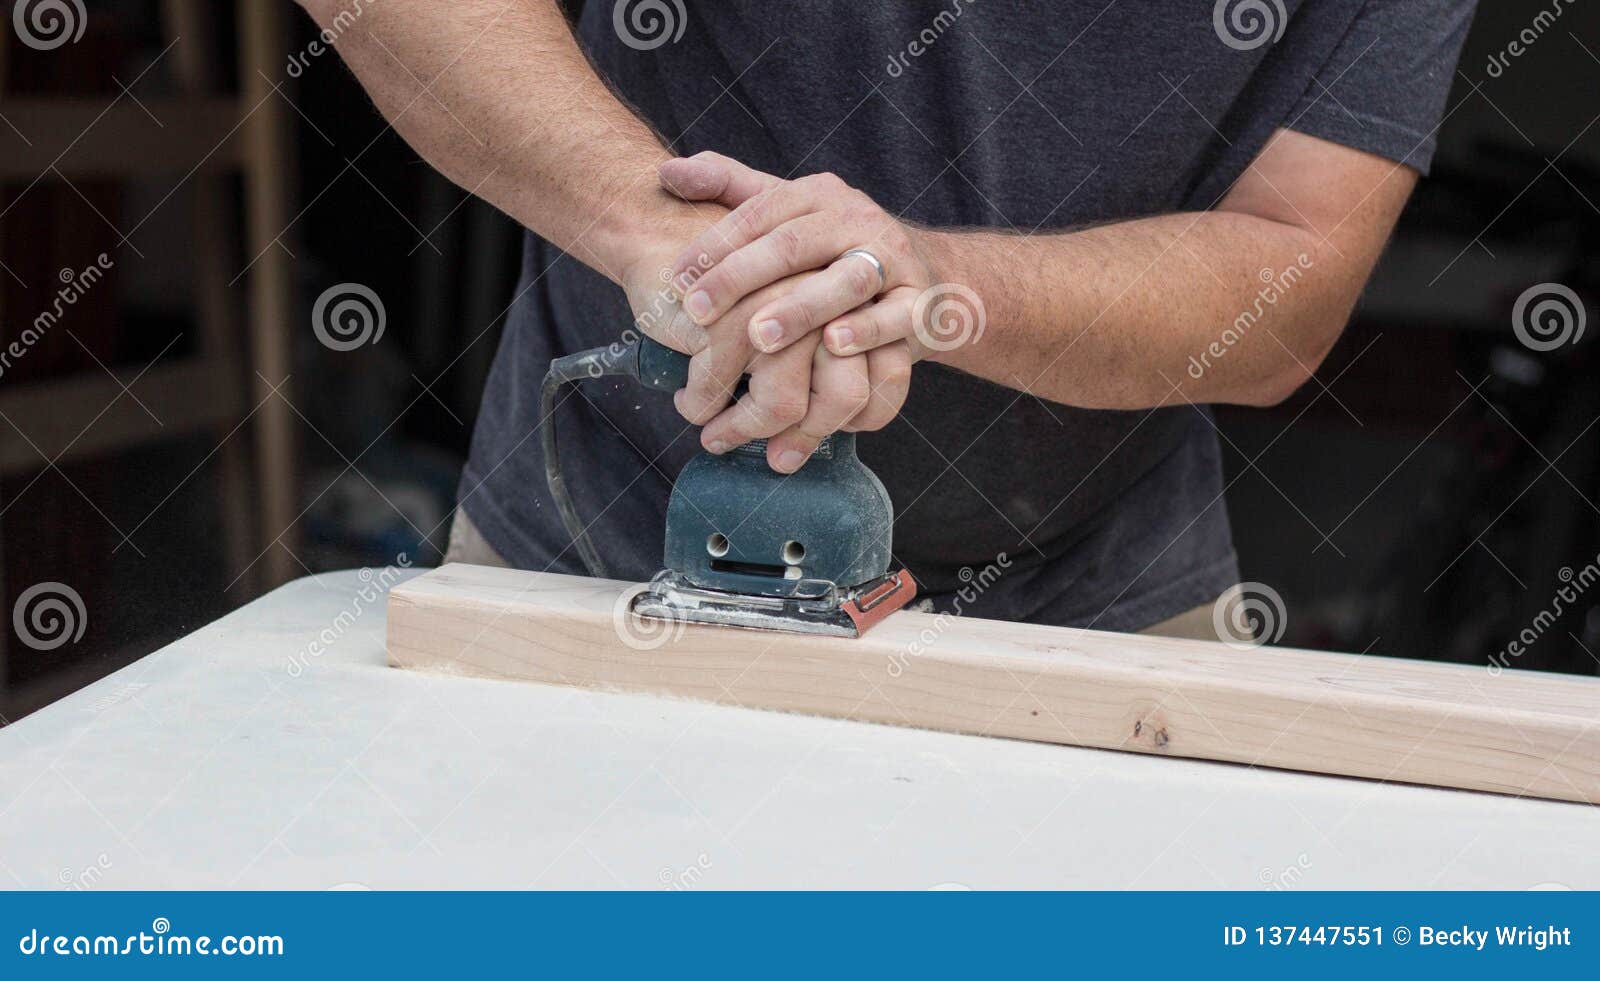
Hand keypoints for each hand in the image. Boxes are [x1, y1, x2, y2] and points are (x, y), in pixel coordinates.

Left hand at [657, 154, 917, 457]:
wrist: (927, 276)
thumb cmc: (836, 249)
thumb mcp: (789, 214)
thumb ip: (729, 188)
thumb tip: (667, 173)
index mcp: (818, 195)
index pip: (760, 212)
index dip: (716, 243)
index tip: (677, 277)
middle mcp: (857, 219)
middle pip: (795, 244)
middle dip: (742, 278)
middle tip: (697, 311)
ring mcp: (892, 259)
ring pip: (845, 280)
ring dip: (800, 309)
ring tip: (758, 336)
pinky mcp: (919, 301)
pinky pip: (894, 316)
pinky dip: (866, 330)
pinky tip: (833, 346)